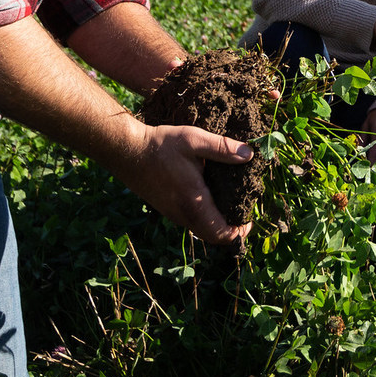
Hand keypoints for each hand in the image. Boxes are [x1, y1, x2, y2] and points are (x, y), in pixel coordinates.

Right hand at [124, 124, 256, 244]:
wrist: (126, 150)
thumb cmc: (160, 145)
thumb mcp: (194, 139)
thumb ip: (222, 148)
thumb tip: (249, 154)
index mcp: (194, 202)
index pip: (222, 234)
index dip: (239, 233)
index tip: (249, 217)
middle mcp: (183, 215)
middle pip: (212, 237)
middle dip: (230, 230)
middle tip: (242, 211)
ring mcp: (172, 214)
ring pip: (201, 230)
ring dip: (216, 223)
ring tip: (229, 201)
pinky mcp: (166, 209)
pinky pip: (190, 221)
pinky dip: (204, 216)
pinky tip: (208, 195)